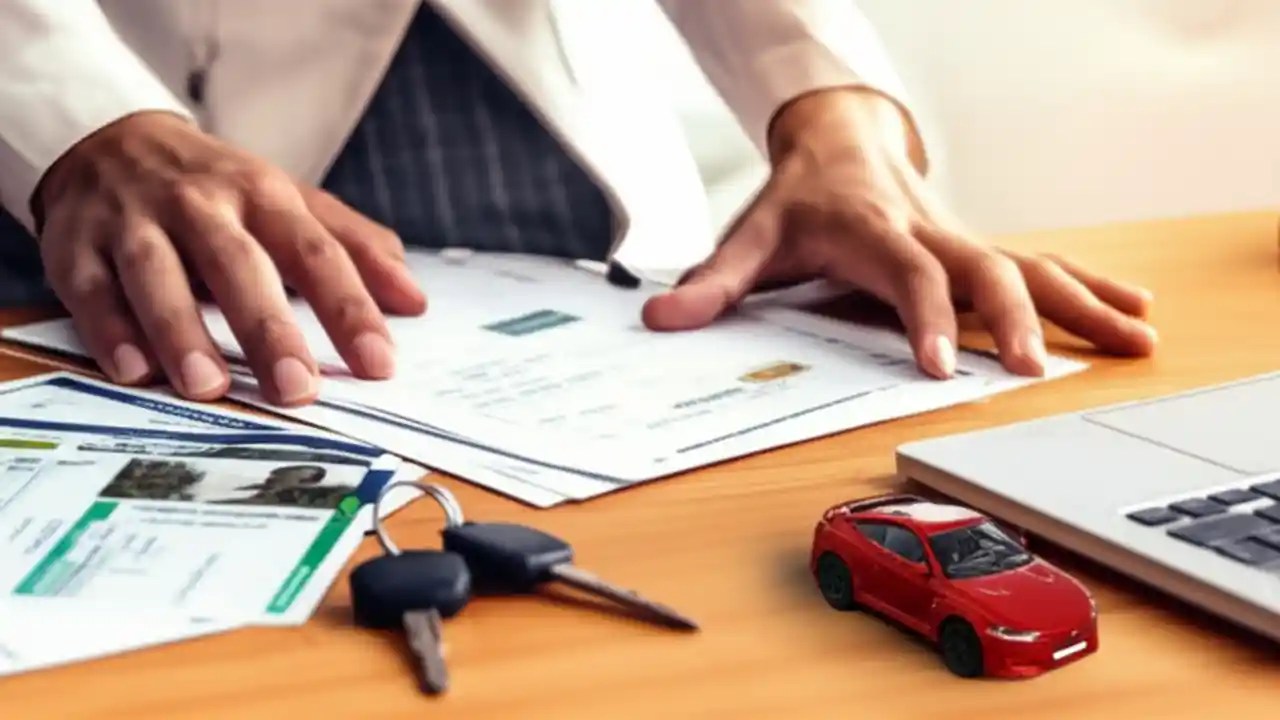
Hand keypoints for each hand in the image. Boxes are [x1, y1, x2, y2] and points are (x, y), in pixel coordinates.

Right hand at [34, 111, 424, 404]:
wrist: (113, 139)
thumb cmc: (220, 190)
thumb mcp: (293, 204)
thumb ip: (357, 250)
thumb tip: (414, 301)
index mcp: (264, 194)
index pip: (316, 253)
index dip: (349, 308)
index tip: (379, 361)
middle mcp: (201, 203)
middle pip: (239, 264)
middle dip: (268, 328)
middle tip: (297, 388)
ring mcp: (135, 221)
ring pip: (158, 275)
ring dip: (183, 332)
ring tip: (209, 387)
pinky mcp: (76, 243)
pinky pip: (91, 287)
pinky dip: (110, 329)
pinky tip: (133, 370)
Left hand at [642, 90, 1156, 377]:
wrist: (839, 144)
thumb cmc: (801, 196)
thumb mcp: (752, 235)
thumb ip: (714, 282)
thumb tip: (662, 320)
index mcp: (873, 230)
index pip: (907, 272)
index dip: (926, 314)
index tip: (941, 364)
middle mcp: (929, 232)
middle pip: (986, 266)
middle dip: (1016, 317)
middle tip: (1035, 369)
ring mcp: (961, 238)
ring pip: (1031, 263)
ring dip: (1082, 301)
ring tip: (1136, 336)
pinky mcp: (977, 246)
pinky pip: (1041, 263)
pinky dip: (1087, 287)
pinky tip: (1132, 309)